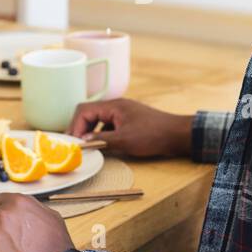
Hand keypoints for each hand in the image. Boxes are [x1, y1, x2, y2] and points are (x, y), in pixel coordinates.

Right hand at [67, 98, 193, 158]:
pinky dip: (102, 133)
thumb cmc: (153, 134)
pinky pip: (108, 124)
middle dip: (81, 128)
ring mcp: (122, 113)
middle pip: (89, 113)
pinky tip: (103, 144)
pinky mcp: (128, 120)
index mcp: (113, 106)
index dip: (76, 126)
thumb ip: (102, 139)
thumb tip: (84, 141)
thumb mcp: (125, 140)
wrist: (176, 134)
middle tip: (77, 144)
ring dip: (91, 131)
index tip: (75, 142)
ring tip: (88, 145)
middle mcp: (116, 106)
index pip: (84, 110)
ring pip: (98, 119)